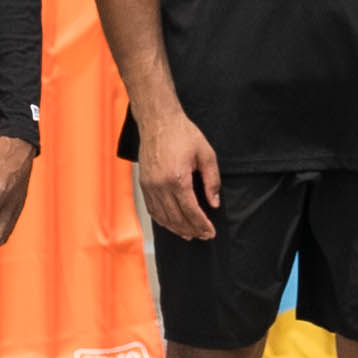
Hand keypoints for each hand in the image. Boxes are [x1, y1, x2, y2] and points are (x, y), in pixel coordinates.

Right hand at [135, 107, 222, 243]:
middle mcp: (160, 185)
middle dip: (192, 230)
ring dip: (177, 229)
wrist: (158, 121)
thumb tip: (214, 203)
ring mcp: (149, 186)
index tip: (211, 232)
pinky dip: (163, 220)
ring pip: (163, 217)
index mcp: (177, 178)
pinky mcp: (143, 184)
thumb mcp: (206, 154)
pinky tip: (172, 224)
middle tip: (204, 236)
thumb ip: (212, 181)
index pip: (191, 211)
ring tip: (190, 234)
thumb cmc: (183, 134)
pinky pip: (152, 209)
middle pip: (177, 218)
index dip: (202, 225)